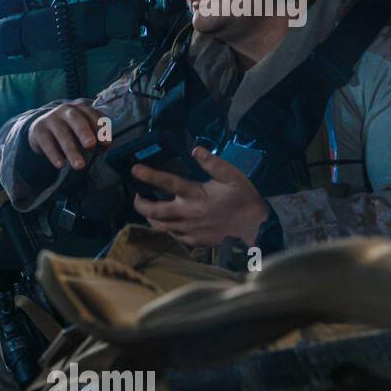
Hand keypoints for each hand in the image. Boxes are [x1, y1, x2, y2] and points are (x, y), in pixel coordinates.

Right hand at [28, 101, 109, 169]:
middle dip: (83, 131)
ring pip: (61, 133)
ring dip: (71, 150)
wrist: (42, 129)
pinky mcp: (38, 130)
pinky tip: (61, 165)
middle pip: (75, 119)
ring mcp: (51, 119)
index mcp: (80, 108)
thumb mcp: (83, 131)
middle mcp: (65, 110)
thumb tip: (107, 146)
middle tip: (91, 145)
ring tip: (79, 165)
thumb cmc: (70, 130)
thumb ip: (96, 137)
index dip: (100, 128)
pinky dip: (54, 154)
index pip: (91, 115)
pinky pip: (47, 143)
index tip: (107, 143)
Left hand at [131, 146, 270, 246]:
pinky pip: (172, 236)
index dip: (149, 175)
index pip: (167, 183)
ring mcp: (189, 229)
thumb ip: (213, 163)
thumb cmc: (243, 198)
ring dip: (149, 217)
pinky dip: (163, 229)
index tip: (134, 169)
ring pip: (160, 226)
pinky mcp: (193, 240)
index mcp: (196, 195)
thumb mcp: (233, 176)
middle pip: (155, 211)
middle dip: (140, 204)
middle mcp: (188, 214)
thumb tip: (195, 150)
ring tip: (146, 208)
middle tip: (136, 196)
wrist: (255, 226)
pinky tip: (163, 223)